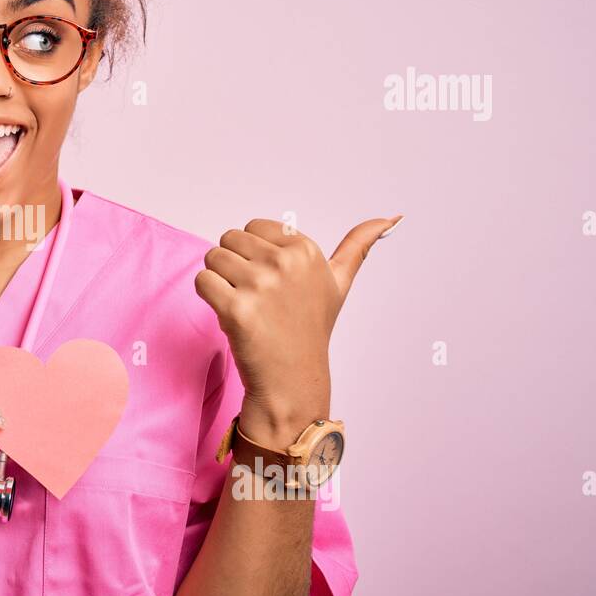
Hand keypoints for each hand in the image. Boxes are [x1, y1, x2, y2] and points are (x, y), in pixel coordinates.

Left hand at [194, 214, 402, 443]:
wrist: (292, 378)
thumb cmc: (310, 328)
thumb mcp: (339, 283)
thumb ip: (359, 246)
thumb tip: (393, 217)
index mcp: (306, 250)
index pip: (252, 227)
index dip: (254, 254)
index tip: (272, 281)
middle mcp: (285, 263)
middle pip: (229, 239)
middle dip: (234, 266)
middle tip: (256, 297)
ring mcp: (261, 286)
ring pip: (213, 259)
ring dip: (220, 282)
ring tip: (245, 306)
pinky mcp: (236, 309)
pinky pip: (202, 281)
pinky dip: (208, 297)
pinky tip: (230, 315)